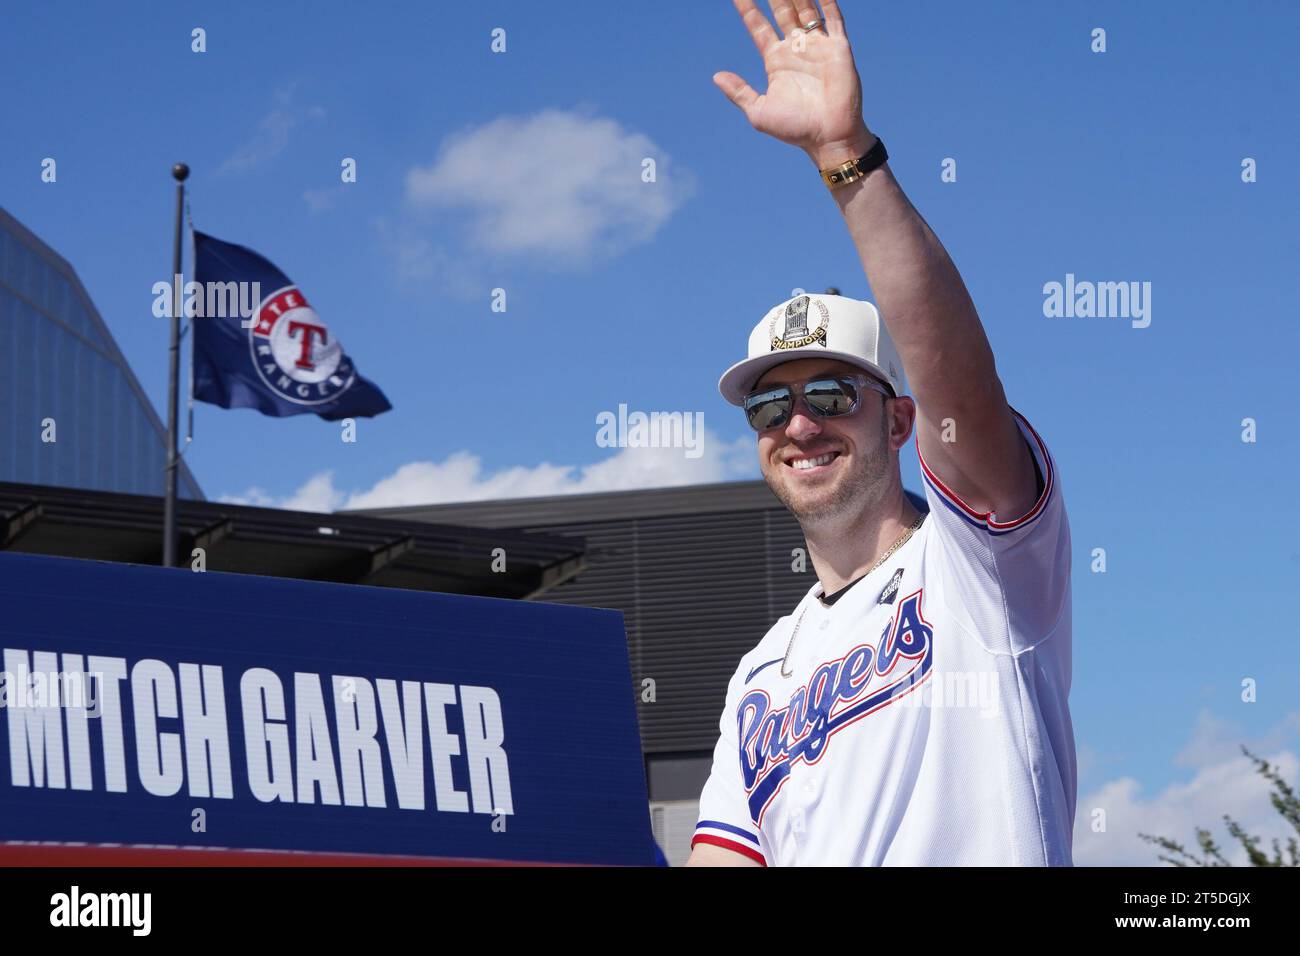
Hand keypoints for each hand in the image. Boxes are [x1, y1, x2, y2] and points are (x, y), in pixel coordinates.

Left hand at [714, 0, 875, 167]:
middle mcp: (796, 48)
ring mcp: (818, 45)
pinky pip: (833, 17)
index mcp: (776, 60)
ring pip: (806, 8)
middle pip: (782, 11)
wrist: (829, 137)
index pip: (759, 27)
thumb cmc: (795, 129)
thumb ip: (739, 92)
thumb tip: (716, 77)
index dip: (748, 9)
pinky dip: (826, 0)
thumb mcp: (759, 111)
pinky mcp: (838, 47)